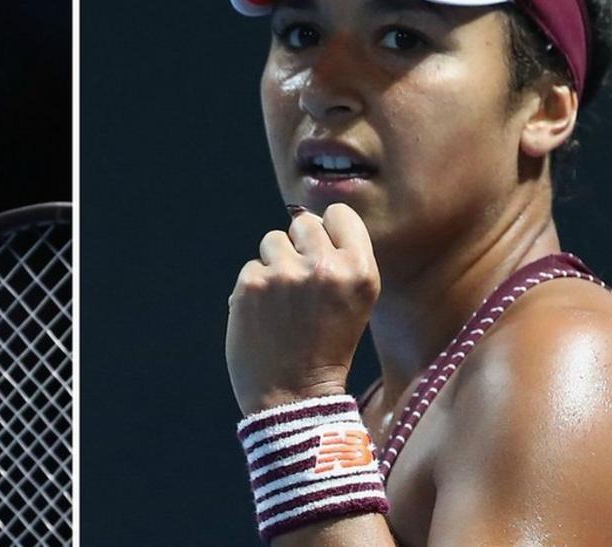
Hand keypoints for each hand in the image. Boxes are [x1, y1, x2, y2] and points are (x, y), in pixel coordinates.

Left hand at [226, 203, 380, 414]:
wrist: (294, 397)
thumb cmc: (326, 349)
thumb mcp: (355, 302)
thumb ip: (339, 260)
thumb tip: (306, 219)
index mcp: (360, 270)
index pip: (339, 214)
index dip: (328, 231)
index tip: (324, 255)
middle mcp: (325, 266)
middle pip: (303, 222)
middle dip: (299, 246)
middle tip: (301, 286)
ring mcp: (286, 273)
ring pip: (272, 241)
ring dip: (274, 265)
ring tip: (284, 304)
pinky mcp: (252, 283)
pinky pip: (251, 267)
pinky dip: (254, 288)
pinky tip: (265, 316)